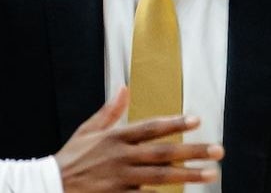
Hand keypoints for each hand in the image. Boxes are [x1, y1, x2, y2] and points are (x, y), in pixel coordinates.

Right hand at [54, 87, 222, 192]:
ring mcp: (121, 178)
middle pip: (163, 152)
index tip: (196, 120)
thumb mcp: (88, 129)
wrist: (53, 185)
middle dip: (192, 151)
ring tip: (210, 174)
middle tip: (217, 150)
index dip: (174, 123)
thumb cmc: (72, 157)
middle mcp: (121, 156)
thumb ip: (110, 111)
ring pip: (161, 176)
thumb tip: (124, 89)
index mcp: (115, 137)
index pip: (150, 127)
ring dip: (188, 175)